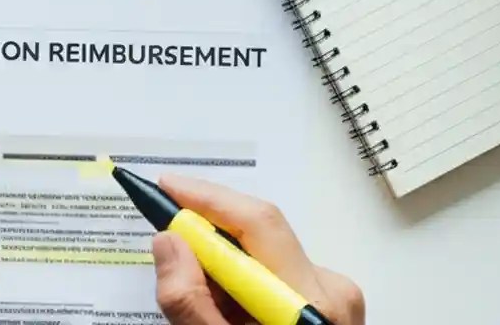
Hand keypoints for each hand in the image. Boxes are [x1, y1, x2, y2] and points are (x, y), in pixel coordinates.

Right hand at [150, 175, 363, 324]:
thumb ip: (190, 303)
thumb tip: (167, 243)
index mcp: (311, 302)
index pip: (258, 223)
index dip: (207, 199)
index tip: (164, 188)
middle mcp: (332, 290)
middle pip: (259, 234)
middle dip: (206, 235)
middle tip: (165, 242)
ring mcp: (335, 297)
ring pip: (262, 257)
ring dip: (223, 266)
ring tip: (202, 305)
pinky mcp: (329, 305)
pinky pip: (274, 276)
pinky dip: (241, 285)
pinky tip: (226, 315)